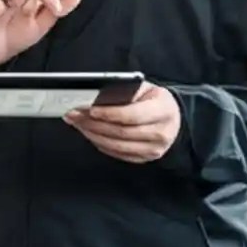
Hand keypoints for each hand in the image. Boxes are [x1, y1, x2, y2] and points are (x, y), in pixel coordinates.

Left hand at [63, 82, 181, 163]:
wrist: (172, 118)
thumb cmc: (154, 100)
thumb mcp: (145, 88)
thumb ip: (126, 91)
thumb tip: (97, 96)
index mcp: (163, 110)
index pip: (132, 115)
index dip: (109, 114)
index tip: (90, 109)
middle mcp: (161, 133)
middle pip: (121, 132)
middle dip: (93, 123)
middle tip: (75, 115)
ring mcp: (153, 149)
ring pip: (116, 145)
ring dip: (93, 134)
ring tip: (78, 123)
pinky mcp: (144, 158)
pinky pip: (117, 153)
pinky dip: (100, 143)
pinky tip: (89, 133)